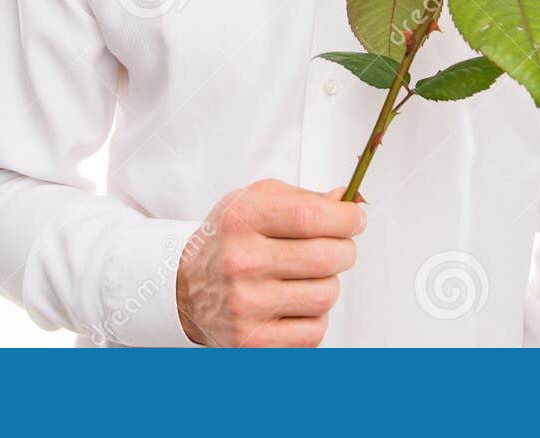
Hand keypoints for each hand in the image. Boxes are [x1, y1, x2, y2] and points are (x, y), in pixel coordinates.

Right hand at [175, 178, 366, 346]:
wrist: (184, 288)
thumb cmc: (227, 241)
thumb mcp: (253, 202)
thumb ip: (302, 198)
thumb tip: (347, 201)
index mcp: (241, 220)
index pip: (311, 215)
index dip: (346, 217)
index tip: (355, 218)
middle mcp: (241, 262)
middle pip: (327, 257)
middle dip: (345, 249)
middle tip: (338, 247)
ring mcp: (246, 305)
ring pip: (326, 295)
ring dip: (328, 284)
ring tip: (307, 277)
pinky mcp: (252, 342)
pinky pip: (314, 331)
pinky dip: (314, 317)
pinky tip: (294, 303)